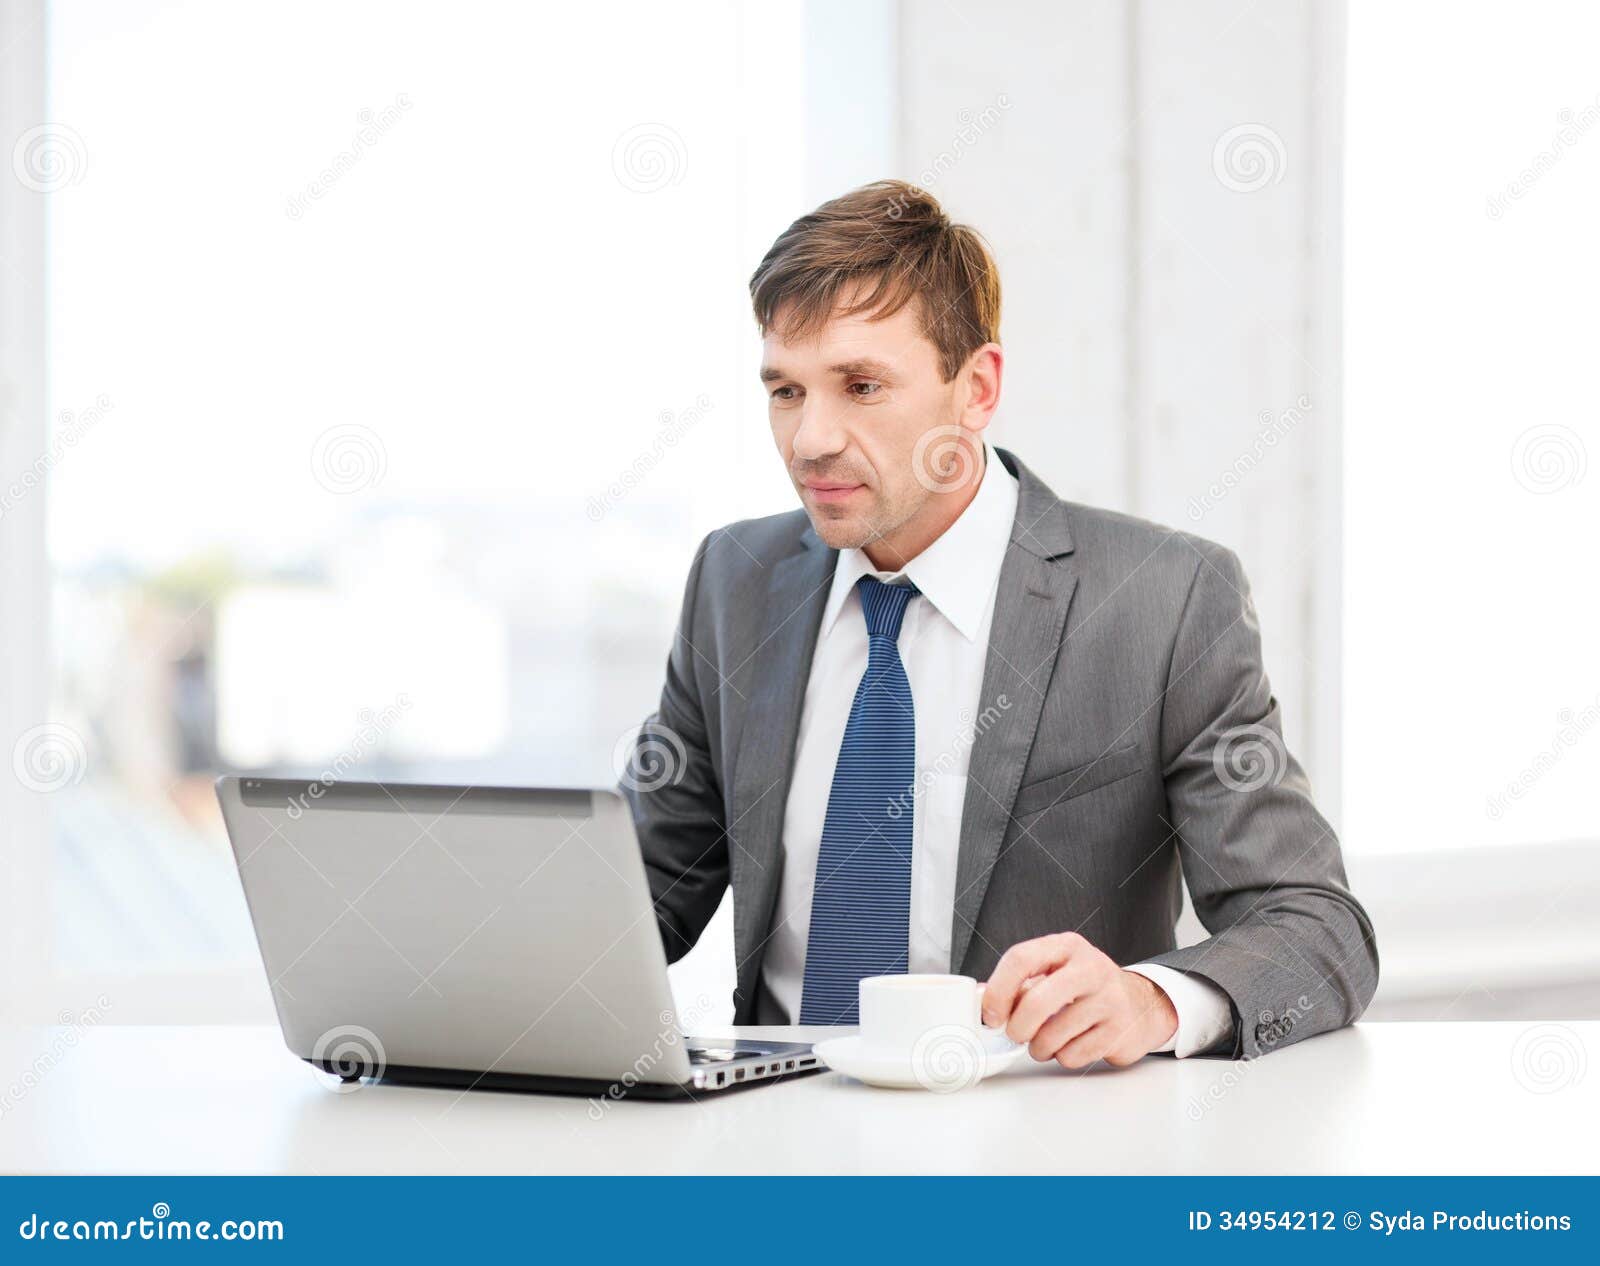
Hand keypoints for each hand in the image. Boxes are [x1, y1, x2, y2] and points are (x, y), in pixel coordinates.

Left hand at [980, 932, 1177, 1068]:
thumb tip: (980, 1000)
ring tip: (1046, 1040)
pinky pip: (1073, 1055)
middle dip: (1017, 1027)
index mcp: (1066, 947)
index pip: (1020, 959)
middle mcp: (1090, 968)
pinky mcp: (1119, 1031)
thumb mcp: (1055, 971)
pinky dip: (1063, 1057)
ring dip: (1039, 1047)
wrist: (1140, 1004)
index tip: (990, 1014)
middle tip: (1015, 1034)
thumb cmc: (1085, 987)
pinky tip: (1071, 1043)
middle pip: (1036, 1001)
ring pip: (1052, 1036)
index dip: (997, 991)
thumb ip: (1019, 983)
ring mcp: (1109, 999)